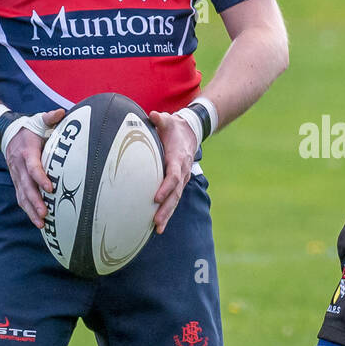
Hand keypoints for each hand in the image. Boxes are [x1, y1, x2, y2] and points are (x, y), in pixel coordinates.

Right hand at [4, 109, 64, 228]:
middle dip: (35, 201)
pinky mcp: (17, 182)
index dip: (40, 177)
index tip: (50, 188)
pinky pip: (21, 198)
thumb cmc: (29, 129)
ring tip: (42, 224)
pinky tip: (38, 222)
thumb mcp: (38, 120)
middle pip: (26, 187)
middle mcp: (19, 167)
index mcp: (27, 152)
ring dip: (31, 210)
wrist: (7, 134)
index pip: (33, 167)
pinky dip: (28, 210)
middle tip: (45, 214)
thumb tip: (62, 113)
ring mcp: (17, 176)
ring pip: (22, 196)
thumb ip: (50, 117)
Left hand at [148, 110, 198, 231]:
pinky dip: (167, 213)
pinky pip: (173, 200)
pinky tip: (158, 226)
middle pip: (174, 194)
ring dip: (166, 215)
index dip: (165, 187)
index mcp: (178, 158)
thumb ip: (162, 120)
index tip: (155, 198)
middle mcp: (182, 172)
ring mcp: (181, 179)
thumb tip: (154, 115)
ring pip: (175, 200)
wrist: (190, 133)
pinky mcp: (177, 184)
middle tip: (156, 222)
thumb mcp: (169, 121)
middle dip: (166, 209)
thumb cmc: (174, 128)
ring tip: (157, 229)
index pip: (173, 175)